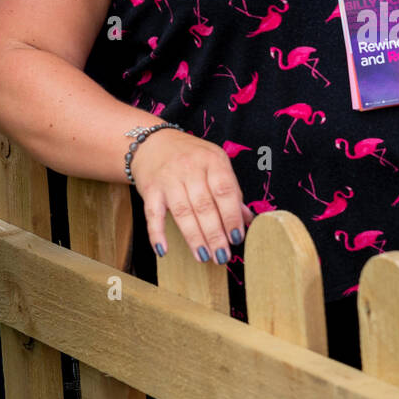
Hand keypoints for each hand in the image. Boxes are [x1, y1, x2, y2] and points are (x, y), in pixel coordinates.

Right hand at [130, 128, 253, 263]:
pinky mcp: (150, 188)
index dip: (231, 216)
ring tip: (204, 256)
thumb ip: (230, 190)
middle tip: (222, 256)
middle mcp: (190, 166)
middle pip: (204, 205)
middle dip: (215, 234)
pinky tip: (163, 250)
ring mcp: (168, 177)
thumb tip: (248, 220)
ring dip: (194, 237)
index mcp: (212, 160)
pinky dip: (157, 233)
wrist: (152, 142)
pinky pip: (153, 214)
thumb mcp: (214, 164)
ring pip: (182, 211)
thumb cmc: (189, 156)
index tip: (237, 238)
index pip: (224, 190)